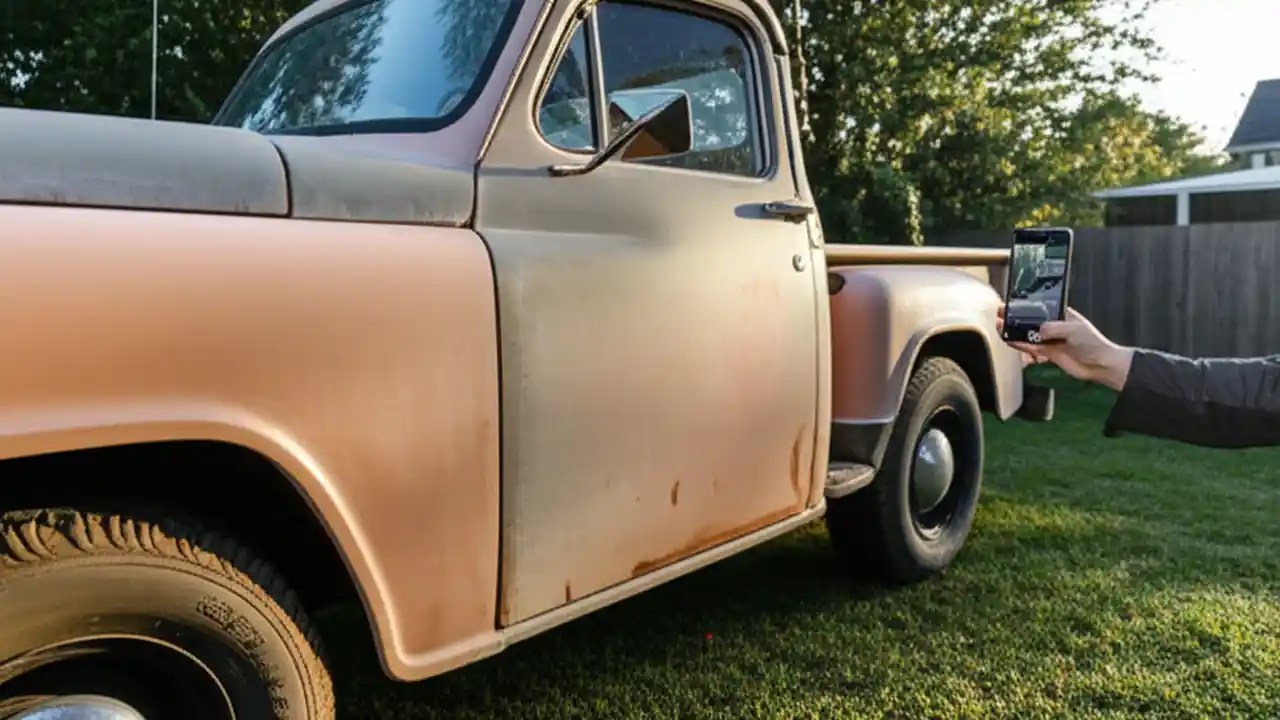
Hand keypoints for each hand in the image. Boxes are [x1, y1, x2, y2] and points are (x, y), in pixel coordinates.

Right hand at [996, 306, 1134, 390]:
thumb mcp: (1073, 329)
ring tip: (999, 326)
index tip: (1011, 302)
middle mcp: (1053, 326)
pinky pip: (1030, 348)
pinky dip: (1019, 345)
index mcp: (1061, 314)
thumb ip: (1053, 328)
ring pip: (1027, 334)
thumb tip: (1037, 331)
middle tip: (1000, 313)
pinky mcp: (1048, 353)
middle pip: (1030, 320)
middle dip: (1015, 317)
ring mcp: (1050, 339)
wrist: (1100, 365)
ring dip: (1014, 331)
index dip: (1025, 304)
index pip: (1040, 306)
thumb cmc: (1092, 342)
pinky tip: (1009, 340)